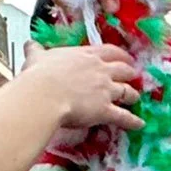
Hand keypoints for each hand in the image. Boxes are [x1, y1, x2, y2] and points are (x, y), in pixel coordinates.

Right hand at [23, 43, 143, 131]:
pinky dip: (133, 121)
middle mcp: (100, 71)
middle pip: (123, 69)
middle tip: (133, 75)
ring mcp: (105, 90)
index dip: (119, 55)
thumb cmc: (39, 76)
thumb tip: (31, 46)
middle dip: (130, 72)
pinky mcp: (105, 110)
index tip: (123, 57)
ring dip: (133, 95)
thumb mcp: (37, 57)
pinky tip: (139, 124)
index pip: (109, 51)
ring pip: (127, 91)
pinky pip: (124, 116)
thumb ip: (37, 51)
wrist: (43, 95)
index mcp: (86, 56)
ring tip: (136, 98)